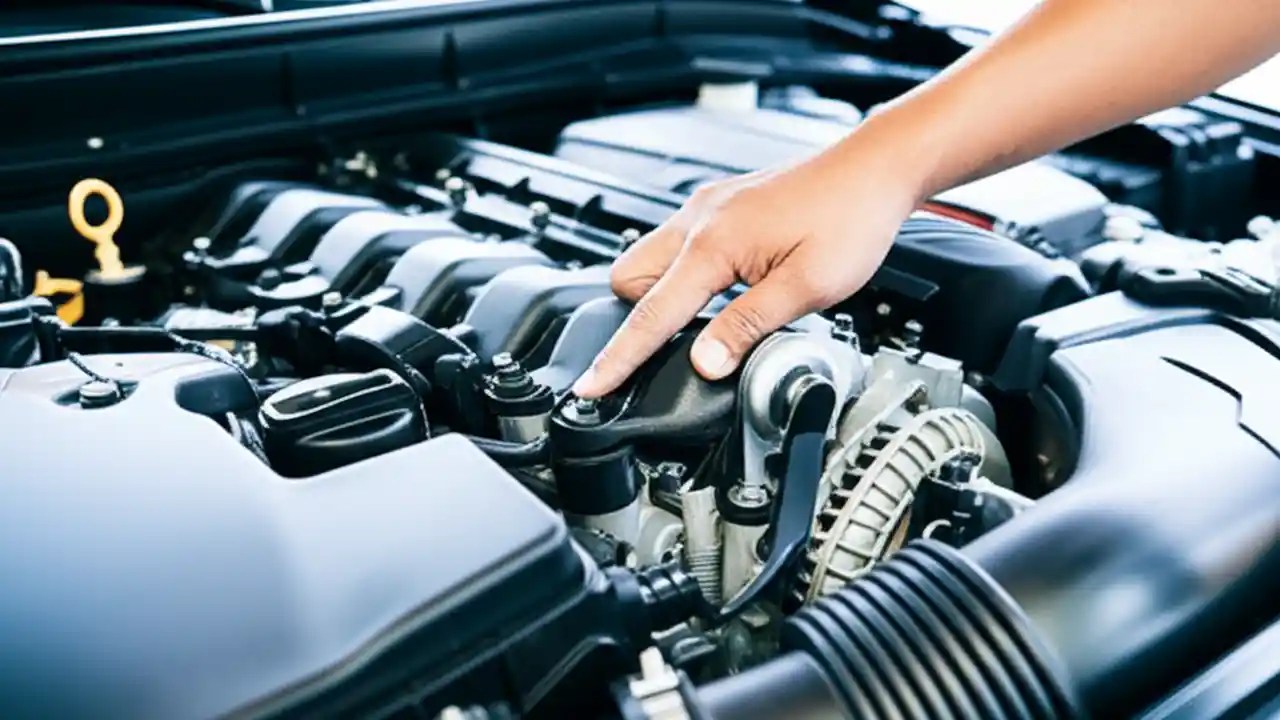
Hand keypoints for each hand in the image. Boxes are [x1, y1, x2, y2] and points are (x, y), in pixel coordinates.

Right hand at [571, 134, 922, 397]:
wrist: (876, 168)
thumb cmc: (851, 219)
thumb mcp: (805, 288)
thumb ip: (746, 326)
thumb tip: (704, 363)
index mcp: (713, 243)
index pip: (650, 315)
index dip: (619, 359)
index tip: (590, 387)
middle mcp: (698, 219)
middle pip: (628, 280)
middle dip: (642, 316)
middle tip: (683, 342)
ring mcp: (707, 208)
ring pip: (650, 259)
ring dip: (664, 294)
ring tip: (713, 315)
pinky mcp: (721, 206)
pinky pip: (678, 244)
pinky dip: (687, 273)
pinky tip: (728, 286)